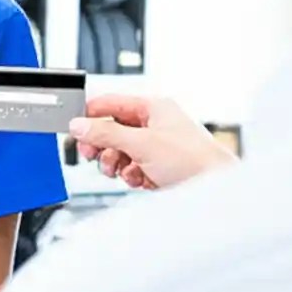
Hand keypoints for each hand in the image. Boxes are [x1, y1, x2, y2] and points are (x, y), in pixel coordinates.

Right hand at [68, 94, 236, 189]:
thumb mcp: (141, 143)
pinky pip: (132, 167)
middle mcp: (154, 123)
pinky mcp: (158, 166)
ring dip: (116, 163)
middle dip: (103, 145)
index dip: (90, 114)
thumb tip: (80, 125)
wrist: (217, 188)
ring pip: (120, 151)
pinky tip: (139, 178)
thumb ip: (106, 134)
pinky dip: (131, 174)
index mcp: (153, 107)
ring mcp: (156, 145)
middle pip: (112, 129)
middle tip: (93, 154)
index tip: (74, 128)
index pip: (111, 103)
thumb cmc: (193, 160)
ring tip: (122, 170)